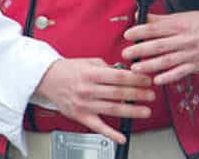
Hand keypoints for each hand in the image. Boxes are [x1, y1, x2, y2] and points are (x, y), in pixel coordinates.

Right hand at [33, 58, 155, 143]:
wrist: (46, 79)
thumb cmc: (69, 69)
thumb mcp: (90, 62)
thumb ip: (109, 67)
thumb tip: (128, 72)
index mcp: (92, 74)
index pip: (119, 77)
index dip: (136, 79)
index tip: (148, 80)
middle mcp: (87, 90)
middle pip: (118, 93)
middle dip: (138, 95)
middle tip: (151, 95)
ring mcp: (84, 104)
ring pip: (112, 109)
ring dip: (131, 112)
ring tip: (146, 111)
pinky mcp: (80, 116)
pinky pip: (97, 127)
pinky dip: (111, 134)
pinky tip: (122, 137)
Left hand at [123, 11, 198, 84]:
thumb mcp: (182, 16)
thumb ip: (160, 19)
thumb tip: (140, 17)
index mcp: (180, 25)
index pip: (156, 28)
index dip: (140, 31)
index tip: (128, 35)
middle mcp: (185, 39)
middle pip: (160, 45)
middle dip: (141, 50)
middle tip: (127, 53)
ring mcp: (191, 53)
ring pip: (168, 60)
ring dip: (150, 65)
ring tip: (136, 68)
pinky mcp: (196, 64)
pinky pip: (181, 72)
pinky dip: (169, 76)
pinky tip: (157, 80)